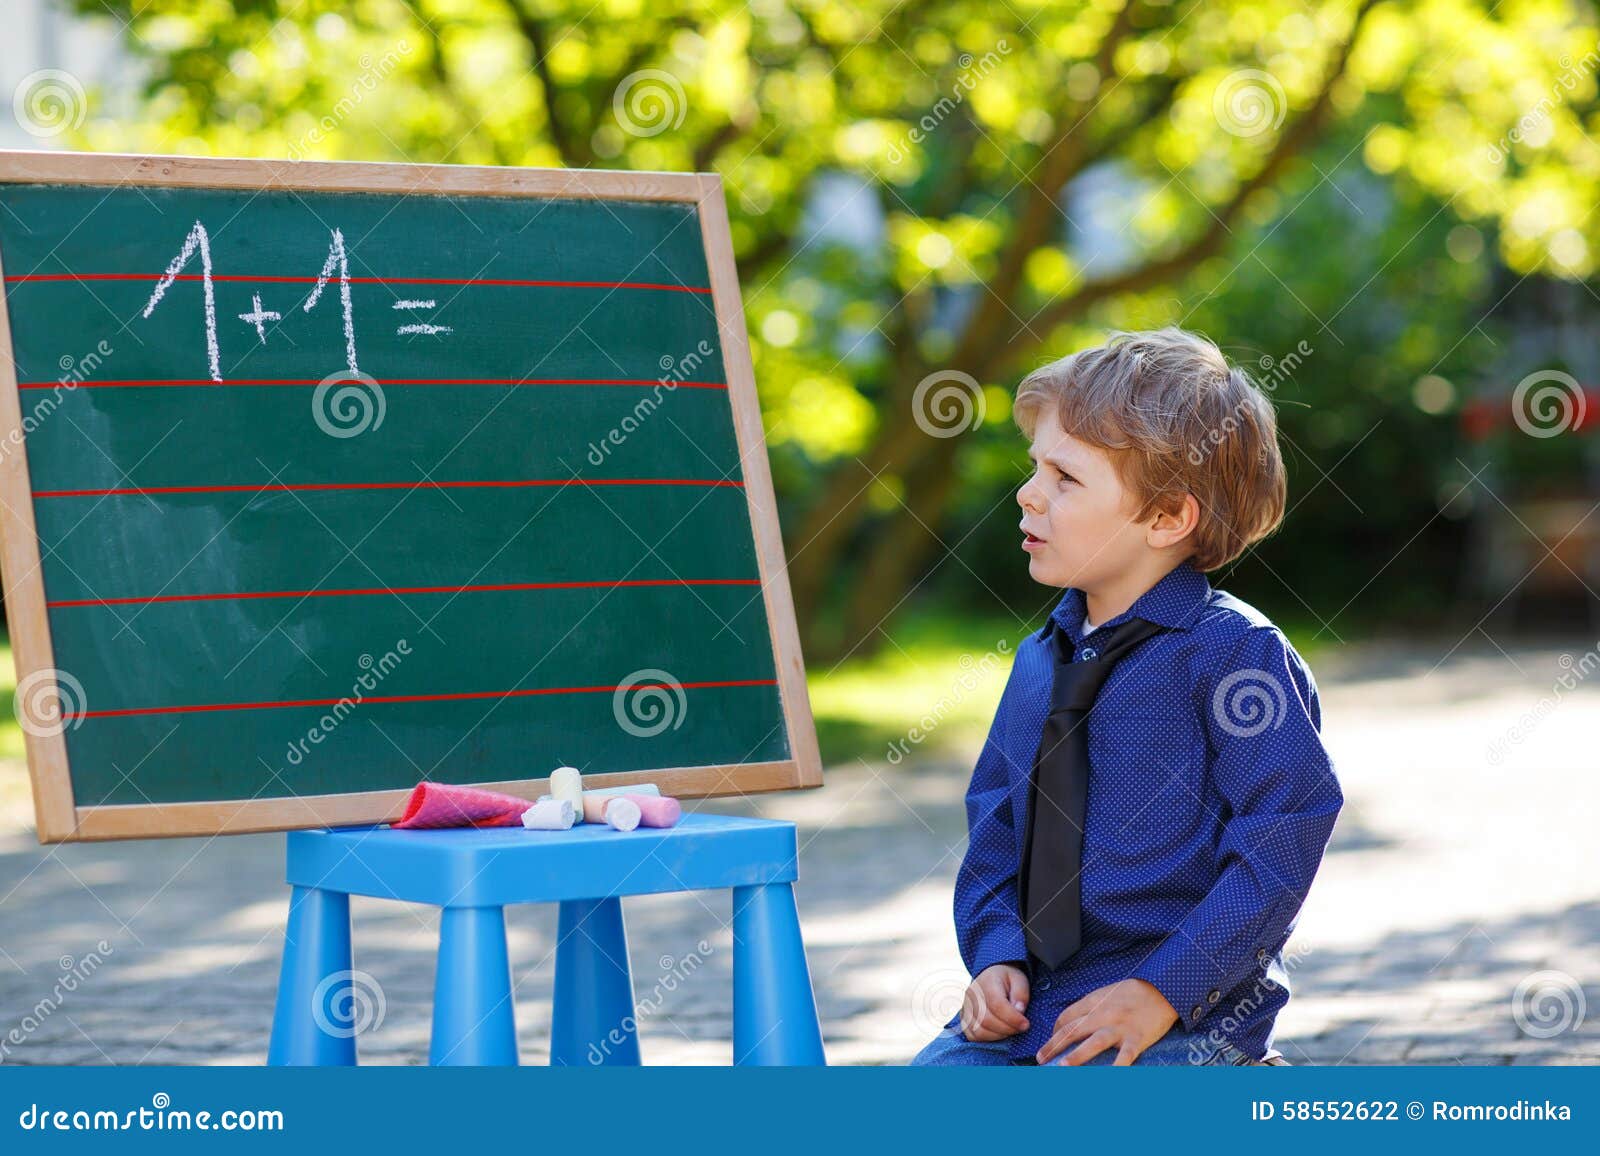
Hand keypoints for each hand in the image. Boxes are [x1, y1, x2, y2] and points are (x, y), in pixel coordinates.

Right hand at [960, 963, 1030, 1040]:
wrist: (991, 978)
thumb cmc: (1007, 981)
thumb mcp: (1020, 980)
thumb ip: (1021, 994)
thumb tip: (1019, 1011)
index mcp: (986, 982)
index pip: (997, 1004)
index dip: (1012, 1018)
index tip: (1026, 1024)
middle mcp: (971, 995)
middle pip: (986, 1020)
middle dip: (1007, 1029)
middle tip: (1020, 1028)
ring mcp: (965, 1008)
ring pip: (979, 1031)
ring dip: (998, 1036)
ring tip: (1010, 1030)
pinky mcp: (963, 1019)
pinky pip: (973, 1036)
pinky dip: (987, 1039)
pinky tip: (999, 1033)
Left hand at [1035, 978, 1178, 1065]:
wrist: (1162, 990)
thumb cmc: (1133, 992)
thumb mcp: (1107, 992)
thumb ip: (1090, 1006)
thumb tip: (1072, 1021)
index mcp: (1095, 1002)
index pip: (1067, 1017)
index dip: (1055, 1032)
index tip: (1050, 1044)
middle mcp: (1104, 1014)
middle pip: (1074, 1030)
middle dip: (1054, 1045)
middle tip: (1041, 1059)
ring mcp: (1120, 1027)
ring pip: (1094, 1042)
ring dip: (1076, 1056)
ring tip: (1062, 1067)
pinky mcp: (1137, 1038)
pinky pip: (1124, 1056)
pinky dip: (1115, 1068)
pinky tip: (1107, 1079)